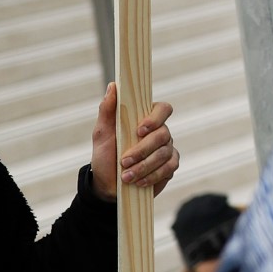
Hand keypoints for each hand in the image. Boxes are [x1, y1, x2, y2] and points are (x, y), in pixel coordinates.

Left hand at [90, 84, 177, 200]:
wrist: (107, 186)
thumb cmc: (105, 157)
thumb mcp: (102, 134)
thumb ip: (107, 109)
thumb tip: (113, 85)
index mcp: (146, 119)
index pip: (163, 109)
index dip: (155, 118)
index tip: (139, 130)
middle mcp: (161, 132)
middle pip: (163, 134)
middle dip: (143, 150)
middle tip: (124, 162)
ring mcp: (167, 149)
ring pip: (165, 153)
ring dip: (144, 166)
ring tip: (126, 177)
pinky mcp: (170, 167)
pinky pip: (169, 168)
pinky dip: (153, 176)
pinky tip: (139, 182)